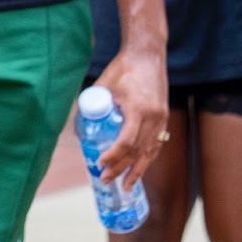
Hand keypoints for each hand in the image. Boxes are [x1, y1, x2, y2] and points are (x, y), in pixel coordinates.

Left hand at [96, 48, 168, 186]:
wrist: (147, 55)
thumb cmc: (123, 68)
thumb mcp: (104, 84)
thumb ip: (93, 103)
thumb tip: (77, 122)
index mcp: (139, 109)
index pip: (126, 142)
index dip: (113, 156)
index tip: (100, 162)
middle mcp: (154, 117)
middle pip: (138, 151)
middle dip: (121, 168)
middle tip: (105, 178)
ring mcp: (161, 119)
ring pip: (150, 151)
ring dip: (137, 170)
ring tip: (126, 186)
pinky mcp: (163, 118)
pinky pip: (157, 144)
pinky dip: (147, 158)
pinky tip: (140, 169)